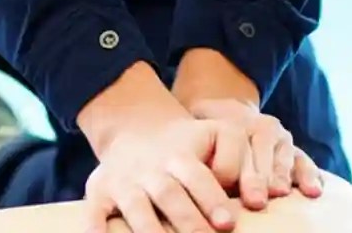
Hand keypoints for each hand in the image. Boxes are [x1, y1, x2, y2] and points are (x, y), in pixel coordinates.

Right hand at [82, 116, 251, 232]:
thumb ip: (238, 159)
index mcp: (181, 155)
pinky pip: (93, 212)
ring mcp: (123, 182)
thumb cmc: (188, 146)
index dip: (212, 199)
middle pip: (169, 195)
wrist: (135, 129)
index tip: (227, 224)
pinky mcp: (98, 191)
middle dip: (186, 221)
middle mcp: (151, 169)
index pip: (198, 176)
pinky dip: (95, 229)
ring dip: (150, 232)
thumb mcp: (215, 136)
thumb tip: (258, 200)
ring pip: (136, 208)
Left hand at [187, 98, 323, 204]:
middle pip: (261, 154)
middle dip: (258, 178)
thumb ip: (193, 149)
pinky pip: (305, 162)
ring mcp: (281, 139)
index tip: (227, 182)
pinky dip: (311, 176)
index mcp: (236, 123)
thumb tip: (176, 175)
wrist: (227, 114)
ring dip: (283, 176)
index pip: (236, 142)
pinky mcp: (295, 152)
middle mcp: (262, 128)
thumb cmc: (207, 134)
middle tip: (255, 200)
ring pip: (284, 156)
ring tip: (281, 193)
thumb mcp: (196, 132)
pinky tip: (313, 192)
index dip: (231, 164)